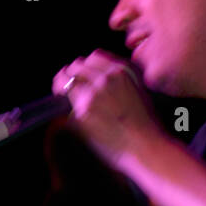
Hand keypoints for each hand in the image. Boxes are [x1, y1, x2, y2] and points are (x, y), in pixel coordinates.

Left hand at [52, 50, 162, 170]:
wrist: (147, 148)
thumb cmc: (147, 127)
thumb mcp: (140, 93)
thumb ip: (121, 81)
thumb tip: (99, 79)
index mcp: (121, 72)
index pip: (93, 57)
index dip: (85, 65)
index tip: (80, 72)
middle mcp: (106, 79)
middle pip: (76, 67)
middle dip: (69, 74)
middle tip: (63, 81)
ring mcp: (93, 95)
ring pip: (66, 82)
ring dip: (61, 86)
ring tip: (58, 91)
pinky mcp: (83, 112)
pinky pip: (67, 105)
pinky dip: (66, 108)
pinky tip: (70, 114)